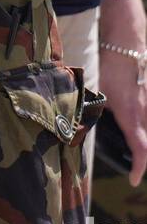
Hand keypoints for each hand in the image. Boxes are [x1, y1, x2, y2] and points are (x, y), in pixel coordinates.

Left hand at [99, 48, 146, 186]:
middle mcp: (146, 113)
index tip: (133, 178)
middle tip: (132, 162)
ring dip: (141, 136)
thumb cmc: (110, 67)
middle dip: (141, 155)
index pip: (141, 150)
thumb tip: (83, 121)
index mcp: (131, 116)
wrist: (126, 44)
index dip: (139, 168)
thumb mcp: (98, 92)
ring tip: (132, 141)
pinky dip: (142, 120)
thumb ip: (94, 109)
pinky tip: (132, 116)